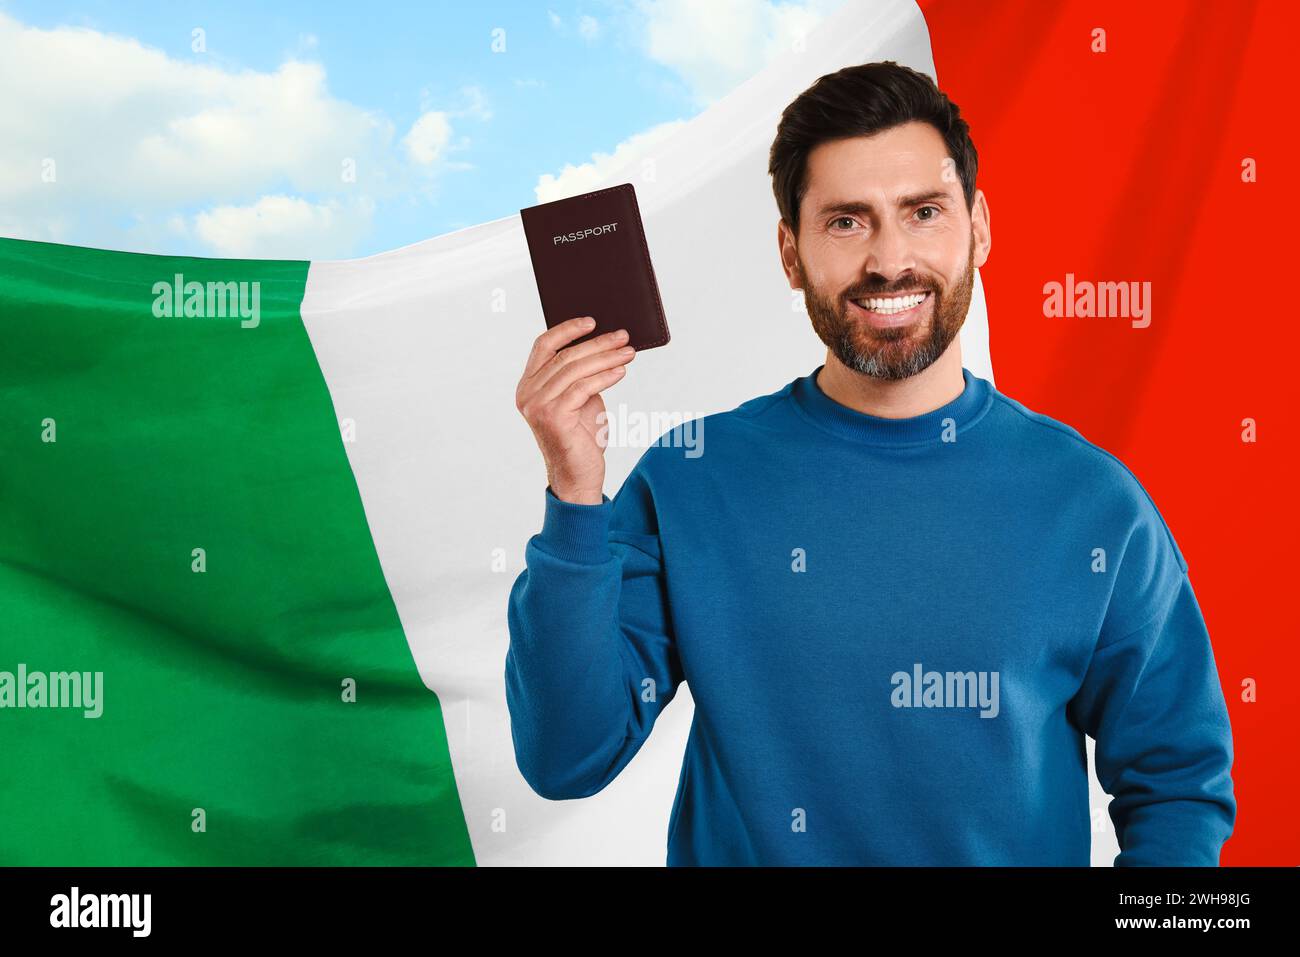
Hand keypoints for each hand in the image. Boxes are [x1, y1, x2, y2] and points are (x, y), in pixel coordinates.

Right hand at [516, 317, 635, 504]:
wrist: (578, 476)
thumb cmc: (580, 437)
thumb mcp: (580, 398)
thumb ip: (582, 374)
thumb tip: (606, 345)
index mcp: (528, 385)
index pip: (543, 345)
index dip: (567, 329)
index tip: (592, 321)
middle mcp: (527, 393)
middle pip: (564, 356)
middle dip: (598, 343)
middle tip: (623, 336)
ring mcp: (537, 405)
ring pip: (575, 369)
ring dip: (606, 357)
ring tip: (628, 352)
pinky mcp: (553, 416)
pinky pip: (583, 387)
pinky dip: (605, 376)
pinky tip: (621, 371)